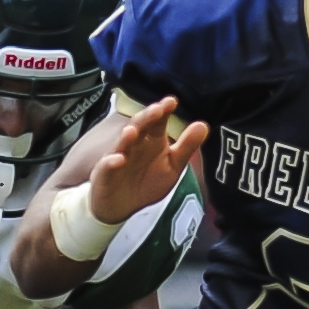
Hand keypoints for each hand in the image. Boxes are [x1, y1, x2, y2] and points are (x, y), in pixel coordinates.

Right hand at [86, 97, 208, 225]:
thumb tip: (203, 125)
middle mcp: (135, 145)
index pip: (158, 122)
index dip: (163, 111)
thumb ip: (187, 147)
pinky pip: (107, 167)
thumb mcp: (172, 167)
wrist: (121, 207)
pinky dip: (111, 163)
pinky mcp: (105, 174)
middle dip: (146, 118)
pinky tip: (118, 160)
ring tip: (132, 131)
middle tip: (156, 109)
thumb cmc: (147, 182)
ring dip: (126, 137)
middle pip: (139, 127)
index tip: (172, 101)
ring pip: (121, 144)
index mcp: (152, 140)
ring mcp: (118, 157)